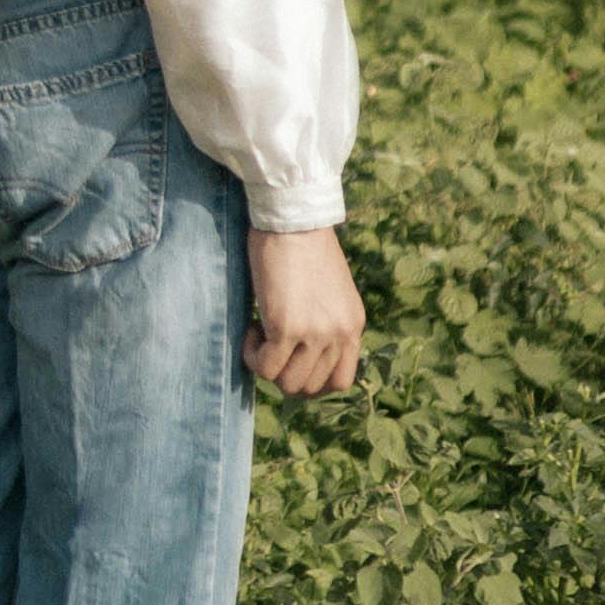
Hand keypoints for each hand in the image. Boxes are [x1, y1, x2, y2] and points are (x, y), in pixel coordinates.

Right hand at [245, 224, 365, 397]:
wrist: (292, 217)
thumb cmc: (304, 244)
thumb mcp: (330, 290)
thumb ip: (326, 322)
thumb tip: (302, 353)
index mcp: (354, 325)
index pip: (341, 381)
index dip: (312, 381)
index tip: (292, 362)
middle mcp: (340, 333)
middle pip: (311, 387)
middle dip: (286, 374)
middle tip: (271, 345)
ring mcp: (316, 333)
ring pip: (288, 383)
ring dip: (268, 367)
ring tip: (260, 335)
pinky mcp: (287, 327)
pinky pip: (266, 367)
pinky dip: (253, 356)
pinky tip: (250, 329)